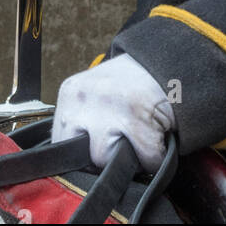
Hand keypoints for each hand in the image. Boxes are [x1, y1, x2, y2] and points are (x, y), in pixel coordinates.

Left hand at [52, 52, 175, 171]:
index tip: (97, 146)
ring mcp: (112, 107)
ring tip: (137, 134)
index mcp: (71, 94)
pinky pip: (145, 160)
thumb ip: (79, 123)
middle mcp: (86, 98)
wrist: (165, 62)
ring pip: (109, 161)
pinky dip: (154, 156)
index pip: (60, 147)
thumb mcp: (93, 96)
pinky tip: (155, 134)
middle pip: (84, 157)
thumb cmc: (130, 85)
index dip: (82, 153)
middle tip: (120, 135)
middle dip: (104, 156)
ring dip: (129, 157)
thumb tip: (71, 162)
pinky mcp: (140, 118)